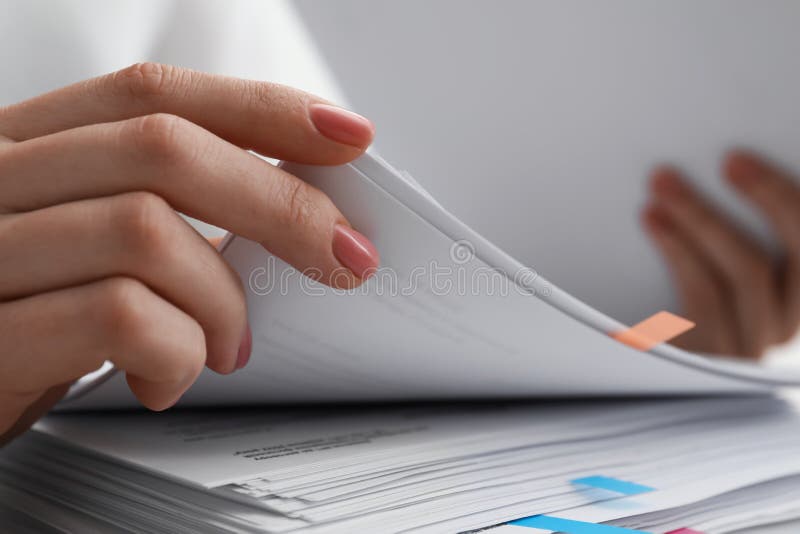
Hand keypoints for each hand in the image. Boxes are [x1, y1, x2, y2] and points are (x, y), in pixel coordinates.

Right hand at [0, 63, 379, 442]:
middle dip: (279, 203)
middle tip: (343, 255)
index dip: (260, 108)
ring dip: (222, 300)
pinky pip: (117, 316)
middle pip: (163, 149)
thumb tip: (294, 210)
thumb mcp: (85, 249)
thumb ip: (158, 212)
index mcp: (25, 146)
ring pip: (147, 231)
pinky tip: (167, 376)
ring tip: (228, 345)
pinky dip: (174, 351)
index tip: (345, 135)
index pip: (152, 94)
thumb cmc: (24, 321)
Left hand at [643, 150, 799, 358]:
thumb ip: (731, 254)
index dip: (795, 203)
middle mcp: (788, 333)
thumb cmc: (684, 324)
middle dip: (771, 199)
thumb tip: (731, 173)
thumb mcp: (719, 291)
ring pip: (746, 274)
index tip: (764, 161)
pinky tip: (653, 219)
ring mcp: (752, 351)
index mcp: (796, 308)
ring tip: (663, 185)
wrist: (642, 388)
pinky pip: (702, 297)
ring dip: (702, 219)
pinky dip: (677, 249)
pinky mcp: (710, 361)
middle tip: (732, 161)